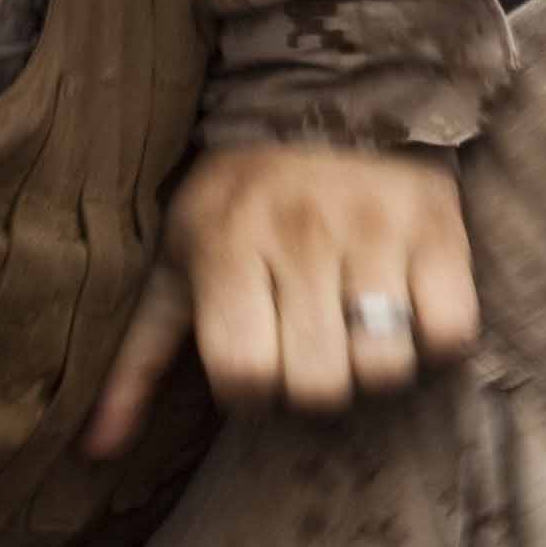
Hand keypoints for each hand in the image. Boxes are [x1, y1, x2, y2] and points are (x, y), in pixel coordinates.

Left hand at [81, 145, 481, 457]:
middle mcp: (302, 235)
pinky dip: (433, 339)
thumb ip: (136, 362)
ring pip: (386, 368)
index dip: (251, 390)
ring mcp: (376, 230)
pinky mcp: (438, 227)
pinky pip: (450, 332)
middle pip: (320, 386)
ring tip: (356, 330)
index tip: (256, 360)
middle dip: (313, 383)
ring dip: (373, 367)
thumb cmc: (237, 204)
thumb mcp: (175, 269)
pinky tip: (406, 311)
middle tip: (309, 344)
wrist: (326, 97)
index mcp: (228, 246)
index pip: (246, 376)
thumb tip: (96, 449)